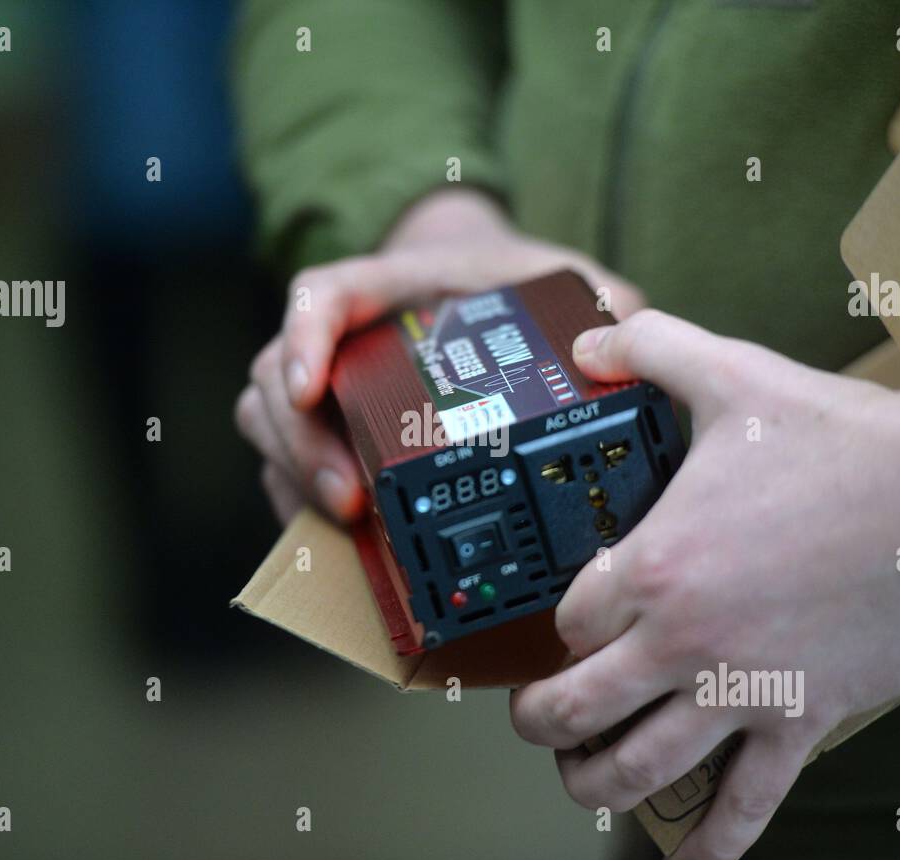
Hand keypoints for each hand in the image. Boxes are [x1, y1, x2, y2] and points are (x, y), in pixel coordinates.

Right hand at [234, 188, 643, 522]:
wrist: (474, 292)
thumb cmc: (509, 288)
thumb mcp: (560, 278)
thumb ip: (599, 303)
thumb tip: (633, 350)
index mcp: (390, 287)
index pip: (321, 295)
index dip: (305, 337)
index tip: (311, 386)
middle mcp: (342, 336)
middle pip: (279, 378)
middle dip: (301, 443)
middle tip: (348, 499)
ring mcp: (327, 385)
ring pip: (267, 424)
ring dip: (296, 478)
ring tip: (346, 527)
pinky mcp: (329, 433)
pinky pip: (285, 466)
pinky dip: (300, 503)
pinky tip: (338, 541)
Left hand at [510, 309, 899, 859]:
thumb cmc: (841, 440)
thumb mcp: (732, 375)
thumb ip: (651, 350)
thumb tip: (593, 334)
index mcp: (654, 565)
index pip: (568, 622)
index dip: (558, 627)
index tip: (567, 627)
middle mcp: (685, 640)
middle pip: (576, 707)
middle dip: (539, 721)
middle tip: (533, 720)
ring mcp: (740, 690)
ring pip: (640, 768)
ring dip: (592, 784)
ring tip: (578, 782)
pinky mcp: (800, 721)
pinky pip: (748, 803)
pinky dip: (712, 845)